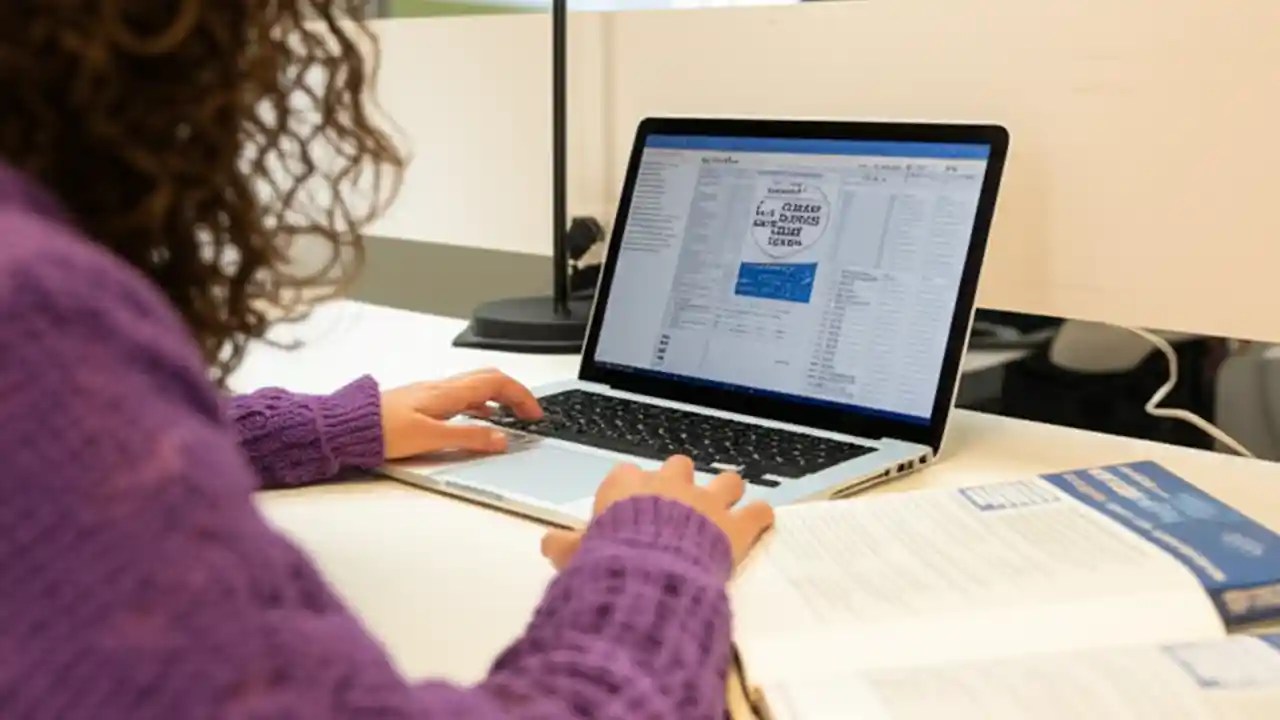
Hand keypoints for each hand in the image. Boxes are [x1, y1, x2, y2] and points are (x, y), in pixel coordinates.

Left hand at [379, 368, 542, 459]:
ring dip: (498, 399)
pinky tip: (477, 421)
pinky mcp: (423, 402)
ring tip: (510, 419)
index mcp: (449, 392)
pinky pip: (461, 397)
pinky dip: (480, 405)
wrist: (347, 425)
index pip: (497, 382)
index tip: (535, 414)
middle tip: (529, 415)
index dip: (521, 395)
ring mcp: (432, 393)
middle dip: (514, 394)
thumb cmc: (382, 430)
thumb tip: (501, 439)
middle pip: (489, 379)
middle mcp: (442, 387)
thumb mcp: (431, 438)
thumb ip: (468, 437)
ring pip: (476, 387)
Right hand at [541, 455, 774, 569]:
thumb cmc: (609, 558)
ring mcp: (706, 501)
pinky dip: (759, 516)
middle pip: (679, 466)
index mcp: (627, 486)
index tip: (627, 512)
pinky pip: (758, 510)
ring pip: (725, 479)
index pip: (626, 476)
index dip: (629, 494)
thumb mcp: (576, 555)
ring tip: (725, 501)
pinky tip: (760, 520)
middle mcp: (669, 484)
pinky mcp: (736, 524)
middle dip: (681, 482)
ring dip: (726, 490)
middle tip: (679, 504)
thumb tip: (548, 542)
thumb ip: (565, 546)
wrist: (649, 569)